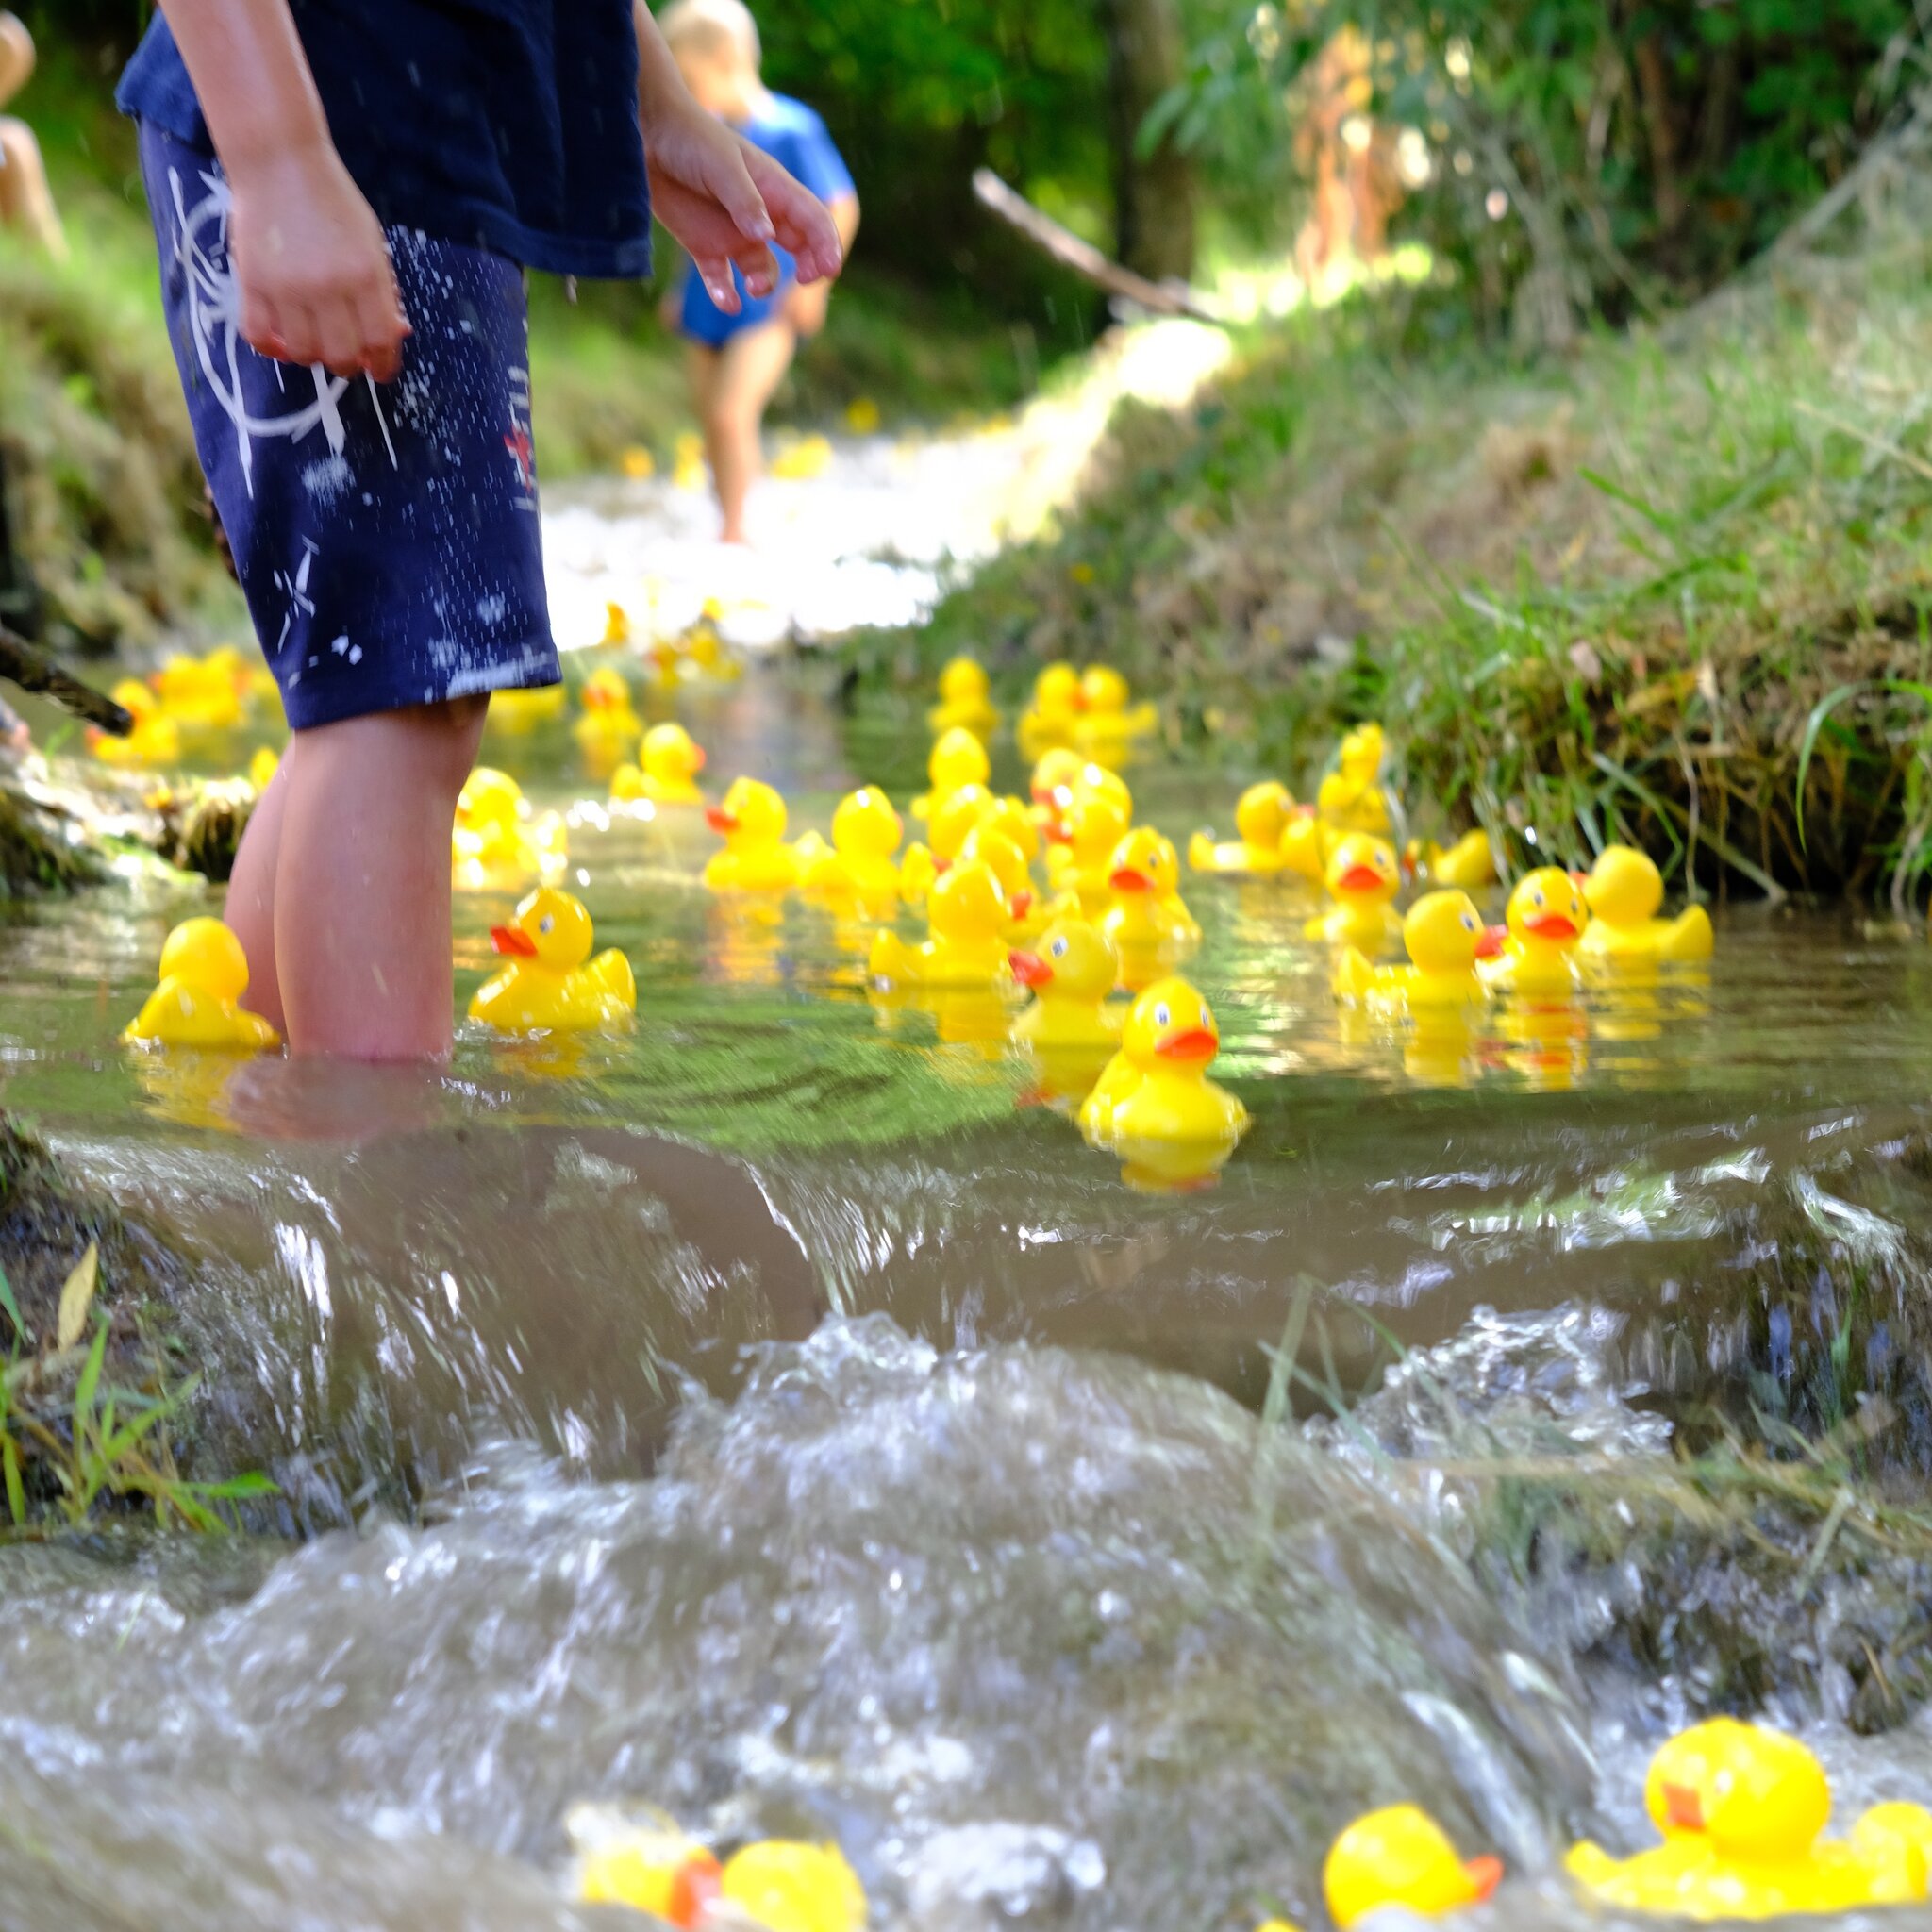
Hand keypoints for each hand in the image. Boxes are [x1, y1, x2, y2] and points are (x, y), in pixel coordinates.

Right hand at [226, 139, 409, 379]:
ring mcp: (287, 286)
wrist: (279, 161)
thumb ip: (383, 291)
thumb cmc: (332, 202)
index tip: (381, 371)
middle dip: (348, 366)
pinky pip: (258, 335)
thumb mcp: (371, 243)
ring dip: (311, 357)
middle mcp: (327, 285)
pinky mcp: (252, 281)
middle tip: (347, 358)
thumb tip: (396, 335)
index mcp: (365, 274)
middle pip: (341, 355)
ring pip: (301, 352)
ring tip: (314, 344)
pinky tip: (281, 342)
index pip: (380, 339)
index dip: (384, 364)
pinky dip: (270, 348)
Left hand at [644, 95, 840, 313]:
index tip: (829, 268)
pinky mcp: (704, 246)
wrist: (645, 135)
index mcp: (774, 189)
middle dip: (809, 268)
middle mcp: (760, 215)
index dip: (826, 245)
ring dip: (764, 283)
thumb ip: (745, 201)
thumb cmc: (690, 139)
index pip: (813, 220)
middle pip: (799, 247)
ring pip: (762, 269)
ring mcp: (733, 233)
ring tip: (753, 287)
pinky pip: (721, 279)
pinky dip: (726, 294)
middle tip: (805, 279)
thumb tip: (766, 236)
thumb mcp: (721, 166)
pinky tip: (728, 303)